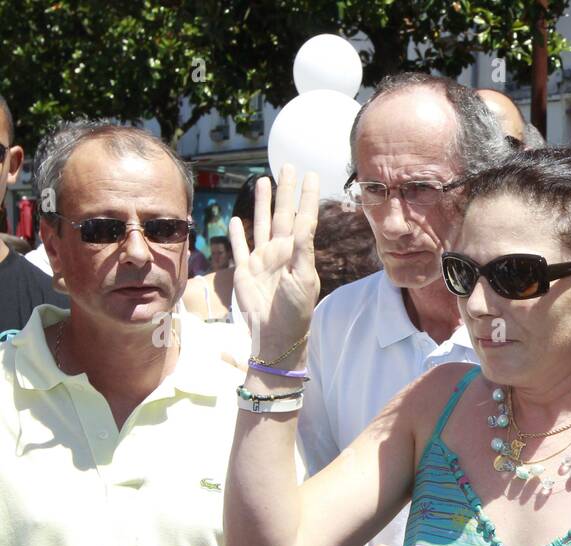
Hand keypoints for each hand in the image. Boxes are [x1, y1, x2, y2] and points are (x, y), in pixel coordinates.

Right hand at [229, 165, 319, 363]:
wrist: (275, 335)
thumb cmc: (295, 311)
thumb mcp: (303, 278)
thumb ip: (302, 249)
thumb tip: (305, 221)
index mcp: (297, 252)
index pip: (304, 217)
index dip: (308, 196)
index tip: (313, 173)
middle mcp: (280, 252)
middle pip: (282, 213)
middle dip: (285, 190)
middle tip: (287, 166)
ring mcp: (262, 260)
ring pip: (262, 223)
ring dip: (262, 203)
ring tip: (263, 181)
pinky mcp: (245, 271)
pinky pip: (240, 247)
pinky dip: (238, 233)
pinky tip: (238, 219)